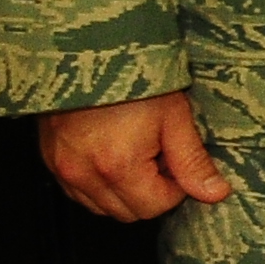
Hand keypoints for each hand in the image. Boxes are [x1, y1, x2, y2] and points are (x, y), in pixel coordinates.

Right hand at [40, 88, 229, 222]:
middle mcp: (83, 173)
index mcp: (117, 166)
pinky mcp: (49, 160)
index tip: (178, 161)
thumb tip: (215, 193)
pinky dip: (98, 183)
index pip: (155, 207)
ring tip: (136, 151)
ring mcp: (61, 168)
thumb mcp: (174, 116)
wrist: (87, 50)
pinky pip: (78, 191)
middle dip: (151, 192)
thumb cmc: (133, 76)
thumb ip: (193, 161)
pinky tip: (113, 153)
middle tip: (159, 154)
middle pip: (127, 213)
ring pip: (101, 206)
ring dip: (124, 191)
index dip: (176, 188)